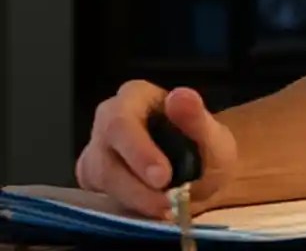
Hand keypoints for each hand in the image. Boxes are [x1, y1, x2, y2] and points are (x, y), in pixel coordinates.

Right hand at [76, 82, 237, 218]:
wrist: (201, 174)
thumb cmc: (204, 148)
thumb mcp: (213, 135)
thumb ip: (197, 117)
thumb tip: (180, 96)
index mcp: (135, 96)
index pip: (121, 121)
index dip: (138, 152)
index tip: (162, 177)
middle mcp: (108, 119)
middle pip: (104, 155)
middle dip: (135, 185)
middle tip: (166, 203)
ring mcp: (96, 149)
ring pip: (101, 179)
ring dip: (134, 199)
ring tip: (166, 208)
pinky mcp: (92, 177)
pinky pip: (100, 195)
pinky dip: (127, 206)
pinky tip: (152, 208)